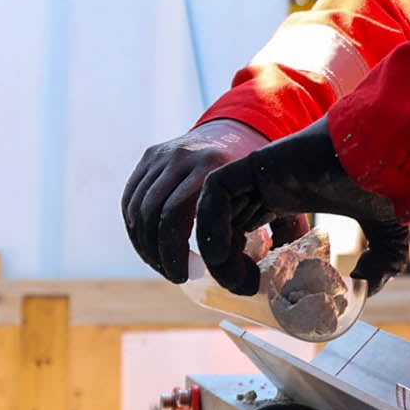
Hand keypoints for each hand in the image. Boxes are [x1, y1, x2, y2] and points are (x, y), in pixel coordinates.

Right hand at [123, 119, 307, 282]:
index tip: (186, 276)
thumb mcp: (273, 196)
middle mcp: (182, 156)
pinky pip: (131, 199)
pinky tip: (151, 247)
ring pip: (137, 209)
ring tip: (163, 265)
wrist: (239, 127)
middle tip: (174, 275)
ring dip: (144, 245)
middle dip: (158, 254)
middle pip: (153, 214)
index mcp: (212, 166)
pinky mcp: (150, 156)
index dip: (174, 252)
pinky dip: (135, 228)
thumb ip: (279, 233)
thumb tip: (263, 282)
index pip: (176, 214)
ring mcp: (162, 154)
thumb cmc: (257, 174)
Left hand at [196, 118, 409, 297]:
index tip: (257, 285)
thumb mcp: (385, 232)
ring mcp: (259, 172)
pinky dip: (211, 223)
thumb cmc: (384, 184)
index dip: (241, 257)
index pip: (246, 227)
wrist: (384, 157)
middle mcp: (267, 183)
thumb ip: (381, 260)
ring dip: (216, 248)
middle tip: (245, 287)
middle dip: (225, 260)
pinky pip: (214, 193)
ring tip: (238, 279)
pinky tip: (227, 253)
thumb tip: (367, 287)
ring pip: (214, 210)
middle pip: (226, 223)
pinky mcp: (254, 163)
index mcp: (286, 195)